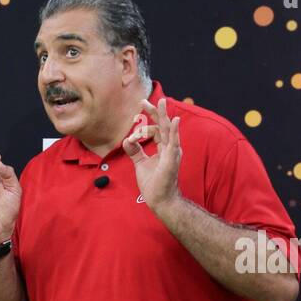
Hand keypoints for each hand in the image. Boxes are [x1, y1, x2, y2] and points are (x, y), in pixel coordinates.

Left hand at [123, 97, 181, 211]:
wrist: (159, 199)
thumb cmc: (153, 183)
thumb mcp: (140, 163)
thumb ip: (135, 151)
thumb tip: (126, 140)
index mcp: (163, 147)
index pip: (156, 129)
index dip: (145, 124)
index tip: (136, 123)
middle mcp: (169, 147)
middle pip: (162, 125)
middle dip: (154, 112)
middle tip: (143, 101)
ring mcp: (172, 152)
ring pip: (168, 130)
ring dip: (163, 116)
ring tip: (161, 102)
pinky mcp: (172, 159)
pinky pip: (174, 142)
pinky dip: (174, 131)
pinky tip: (174, 121)